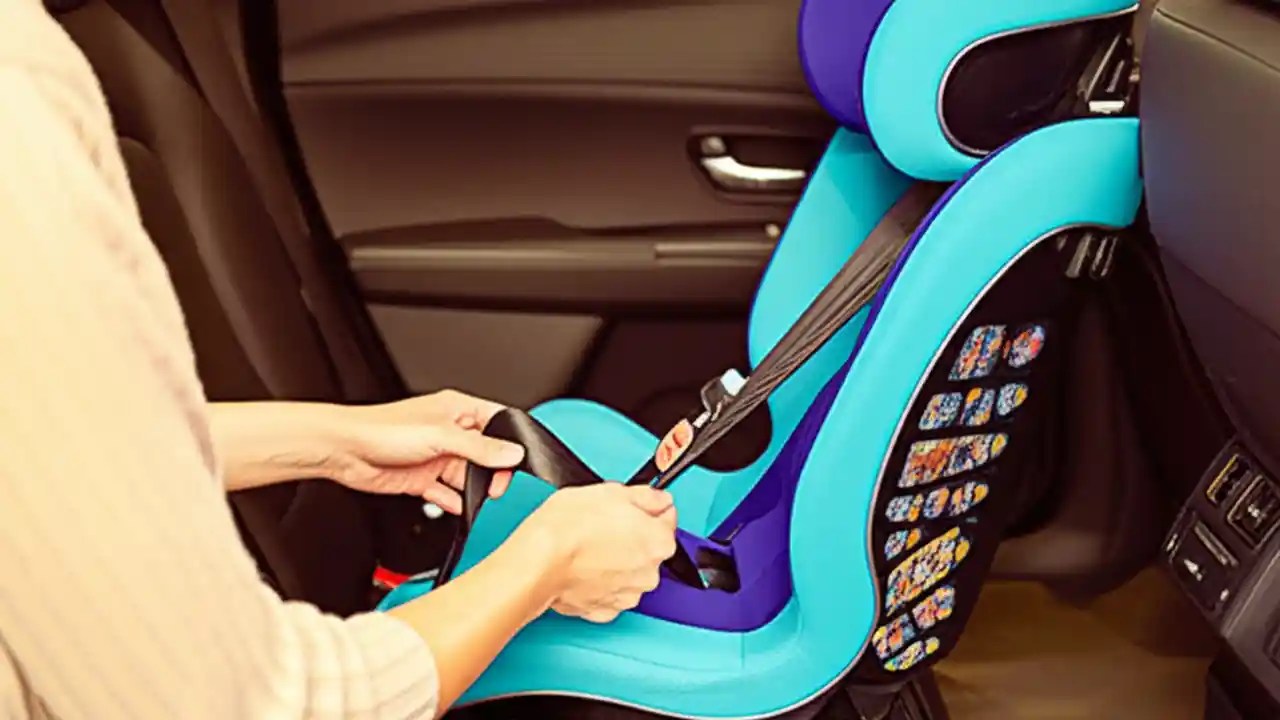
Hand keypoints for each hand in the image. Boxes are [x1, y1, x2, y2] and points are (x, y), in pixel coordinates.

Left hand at [328, 390, 523, 512]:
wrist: (345, 450)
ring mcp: (436, 456)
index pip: (497, 421)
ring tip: (479, 497)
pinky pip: (446, 493)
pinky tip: (460, 507)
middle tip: (497, 485)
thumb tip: (512, 453)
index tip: (519, 459)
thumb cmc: (382, 429)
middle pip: (486, 453)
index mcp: (457, 410)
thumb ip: (479, 448)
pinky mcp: (422, 478)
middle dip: (494, 470)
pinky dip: (454, 502)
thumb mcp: (441, 436)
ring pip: (468, 476)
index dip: (511, 439)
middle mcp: (449, 432)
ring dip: (474, 488)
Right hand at [521, 484, 677, 622]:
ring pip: (630, 572)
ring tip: (589, 546)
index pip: (668, 518)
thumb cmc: (568, 528)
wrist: (537, 562)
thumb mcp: (611, 491)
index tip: (636, 507)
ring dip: (617, 560)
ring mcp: (627, 595)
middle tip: (604, 524)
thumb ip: (646, 496)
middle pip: (649, 548)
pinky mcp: (603, 611)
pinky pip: (609, 592)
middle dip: (633, 536)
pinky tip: (583, 568)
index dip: (649, 508)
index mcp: (659, 541)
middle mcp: (649, 573)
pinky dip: (600, 582)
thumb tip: (659, 499)